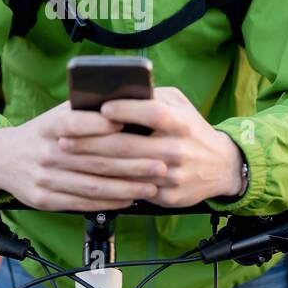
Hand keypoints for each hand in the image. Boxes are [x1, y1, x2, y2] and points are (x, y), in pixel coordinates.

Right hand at [0, 101, 167, 211]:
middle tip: (160, 163)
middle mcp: (46, 152)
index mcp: (50, 126)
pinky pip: (82, 202)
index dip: (102, 125)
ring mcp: (44, 178)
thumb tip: (127, 111)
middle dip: (132, 162)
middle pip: (94, 159)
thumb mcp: (56, 116)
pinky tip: (129, 198)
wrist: (4, 158)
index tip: (131, 125)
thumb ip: (85, 113)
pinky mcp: (44, 199)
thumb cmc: (43, 134)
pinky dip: (109, 202)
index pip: (75, 123)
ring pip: (92, 185)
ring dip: (126, 187)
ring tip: (152, 184)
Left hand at [58, 85, 245, 208]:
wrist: (222, 167)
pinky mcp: (170, 197)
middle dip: (92, 142)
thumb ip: (153, 97)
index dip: (126, 109)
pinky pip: (134, 191)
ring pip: (126, 171)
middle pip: (129, 145)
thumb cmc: (191, 130)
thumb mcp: (181, 105)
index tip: (101, 107)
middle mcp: (178, 149)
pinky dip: (108, 183)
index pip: (152, 112)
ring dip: (93, 164)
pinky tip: (87, 176)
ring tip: (69, 154)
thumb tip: (118, 90)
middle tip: (65, 137)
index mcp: (182, 123)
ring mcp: (174, 176)